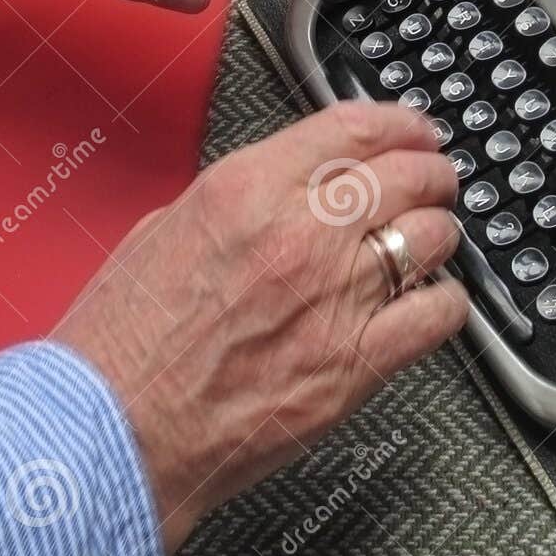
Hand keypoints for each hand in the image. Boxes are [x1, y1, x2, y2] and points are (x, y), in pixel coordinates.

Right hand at [54, 102, 467, 553]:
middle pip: (408, 175)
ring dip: (439, 234)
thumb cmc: (121, 344)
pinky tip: (431, 303)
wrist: (108, 431)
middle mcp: (300, 234)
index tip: (415, 130)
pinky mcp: (354, 364)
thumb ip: (237, 200)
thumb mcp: (163, 230)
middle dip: (432, 173)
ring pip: (433, 237)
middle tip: (435, 182)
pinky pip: (437, 315)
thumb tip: (286, 187)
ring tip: (431, 242)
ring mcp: (334, 298)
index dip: (401, 123)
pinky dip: (447, 302)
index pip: (355, 129)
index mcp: (246, 190)